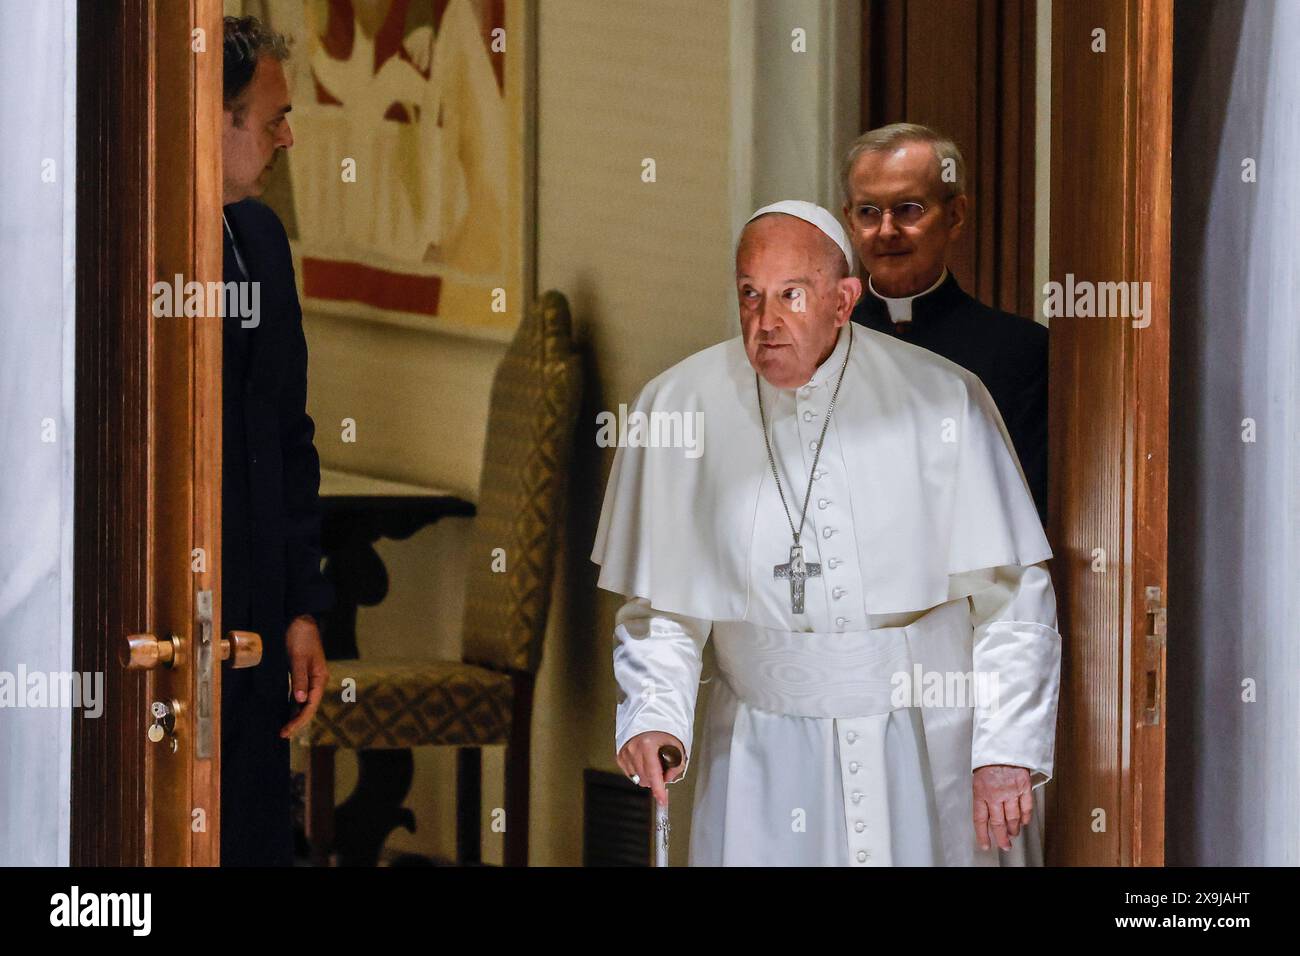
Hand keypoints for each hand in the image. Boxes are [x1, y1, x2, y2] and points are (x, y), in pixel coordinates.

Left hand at [280, 614, 327, 738]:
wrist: (300, 620)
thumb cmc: (300, 637)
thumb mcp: (298, 657)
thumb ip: (299, 678)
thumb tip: (300, 700)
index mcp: (320, 677)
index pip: (311, 705)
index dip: (299, 720)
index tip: (287, 730)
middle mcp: (318, 680)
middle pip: (309, 706)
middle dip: (297, 722)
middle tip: (283, 734)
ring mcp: (311, 678)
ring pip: (304, 702)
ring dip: (295, 716)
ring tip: (285, 729)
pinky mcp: (303, 675)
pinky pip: (299, 695)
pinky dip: (293, 706)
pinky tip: (287, 713)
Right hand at [617, 731, 685, 808]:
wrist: (649, 720)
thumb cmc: (662, 731)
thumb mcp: (676, 745)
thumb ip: (676, 765)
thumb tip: (668, 778)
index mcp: (647, 745)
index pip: (654, 773)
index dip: (659, 789)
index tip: (662, 800)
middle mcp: (633, 749)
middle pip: (646, 779)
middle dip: (656, 779)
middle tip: (663, 767)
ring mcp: (625, 753)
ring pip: (638, 779)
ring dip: (647, 776)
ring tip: (653, 761)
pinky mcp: (620, 756)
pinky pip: (631, 774)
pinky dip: (639, 772)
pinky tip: (644, 763)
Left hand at [972, 764, 1032, 850]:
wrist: (1003, 743)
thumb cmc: (989, 760)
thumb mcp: (978, 778)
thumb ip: (983, 796)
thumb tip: (987, 814)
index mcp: (980, 791)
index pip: (980, 819)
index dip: (982, 835)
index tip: (985, 844)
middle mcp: (995, 794)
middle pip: (999, 823)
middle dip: (1002, 838)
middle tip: (1005, 845)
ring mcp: (1011, 791)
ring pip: (1013, 818)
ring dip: (1014, 829)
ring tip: (1013, 833)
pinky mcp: (1024, 787)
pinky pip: (1026, 808)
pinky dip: (1025, 818)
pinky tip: (1024, 822)